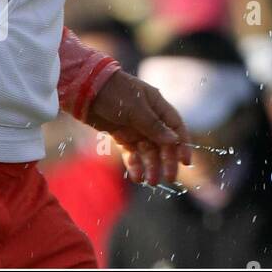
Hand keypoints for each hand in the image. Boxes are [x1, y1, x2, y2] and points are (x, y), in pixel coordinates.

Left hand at [81, 70, 192, 185]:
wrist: (86, 89)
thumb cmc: (115, 92)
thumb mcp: (135, 108)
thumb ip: (154, 126)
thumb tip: (174, 140)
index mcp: (158, 107)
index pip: (176, 128)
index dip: (183, 145)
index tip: (186, 162)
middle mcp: (150, 119)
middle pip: (163, 143)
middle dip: (167, 161)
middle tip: (169, 178)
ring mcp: (135, 128)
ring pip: (148, 151)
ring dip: (151, 166)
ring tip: (150, 182)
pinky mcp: (121, 136)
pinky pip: (132, 153)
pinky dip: (135, 164)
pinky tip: (137, 177)